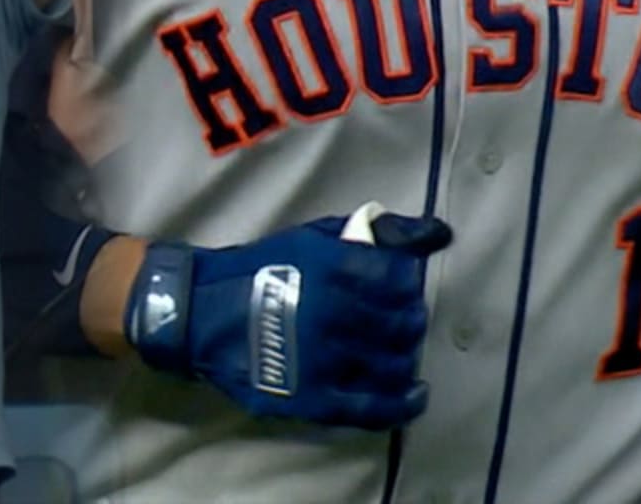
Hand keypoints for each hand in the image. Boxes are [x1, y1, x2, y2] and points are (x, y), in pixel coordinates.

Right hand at [129, 212, 453, 430]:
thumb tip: (440, 232)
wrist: (200, 314)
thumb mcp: (313, 238)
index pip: (398, 279)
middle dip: (410, 322)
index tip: (400, 288)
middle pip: (401, 324)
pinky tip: (415, 394)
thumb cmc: (261, 269)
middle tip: (403, 321)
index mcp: (330, 268)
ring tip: (399, 352)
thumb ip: (375, 234)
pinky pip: (373, 407)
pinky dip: (402, 403)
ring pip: (393, 365)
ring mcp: (323, 359)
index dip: (407, 285)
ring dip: (405, 357)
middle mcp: (330, 313)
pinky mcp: (313, 397)